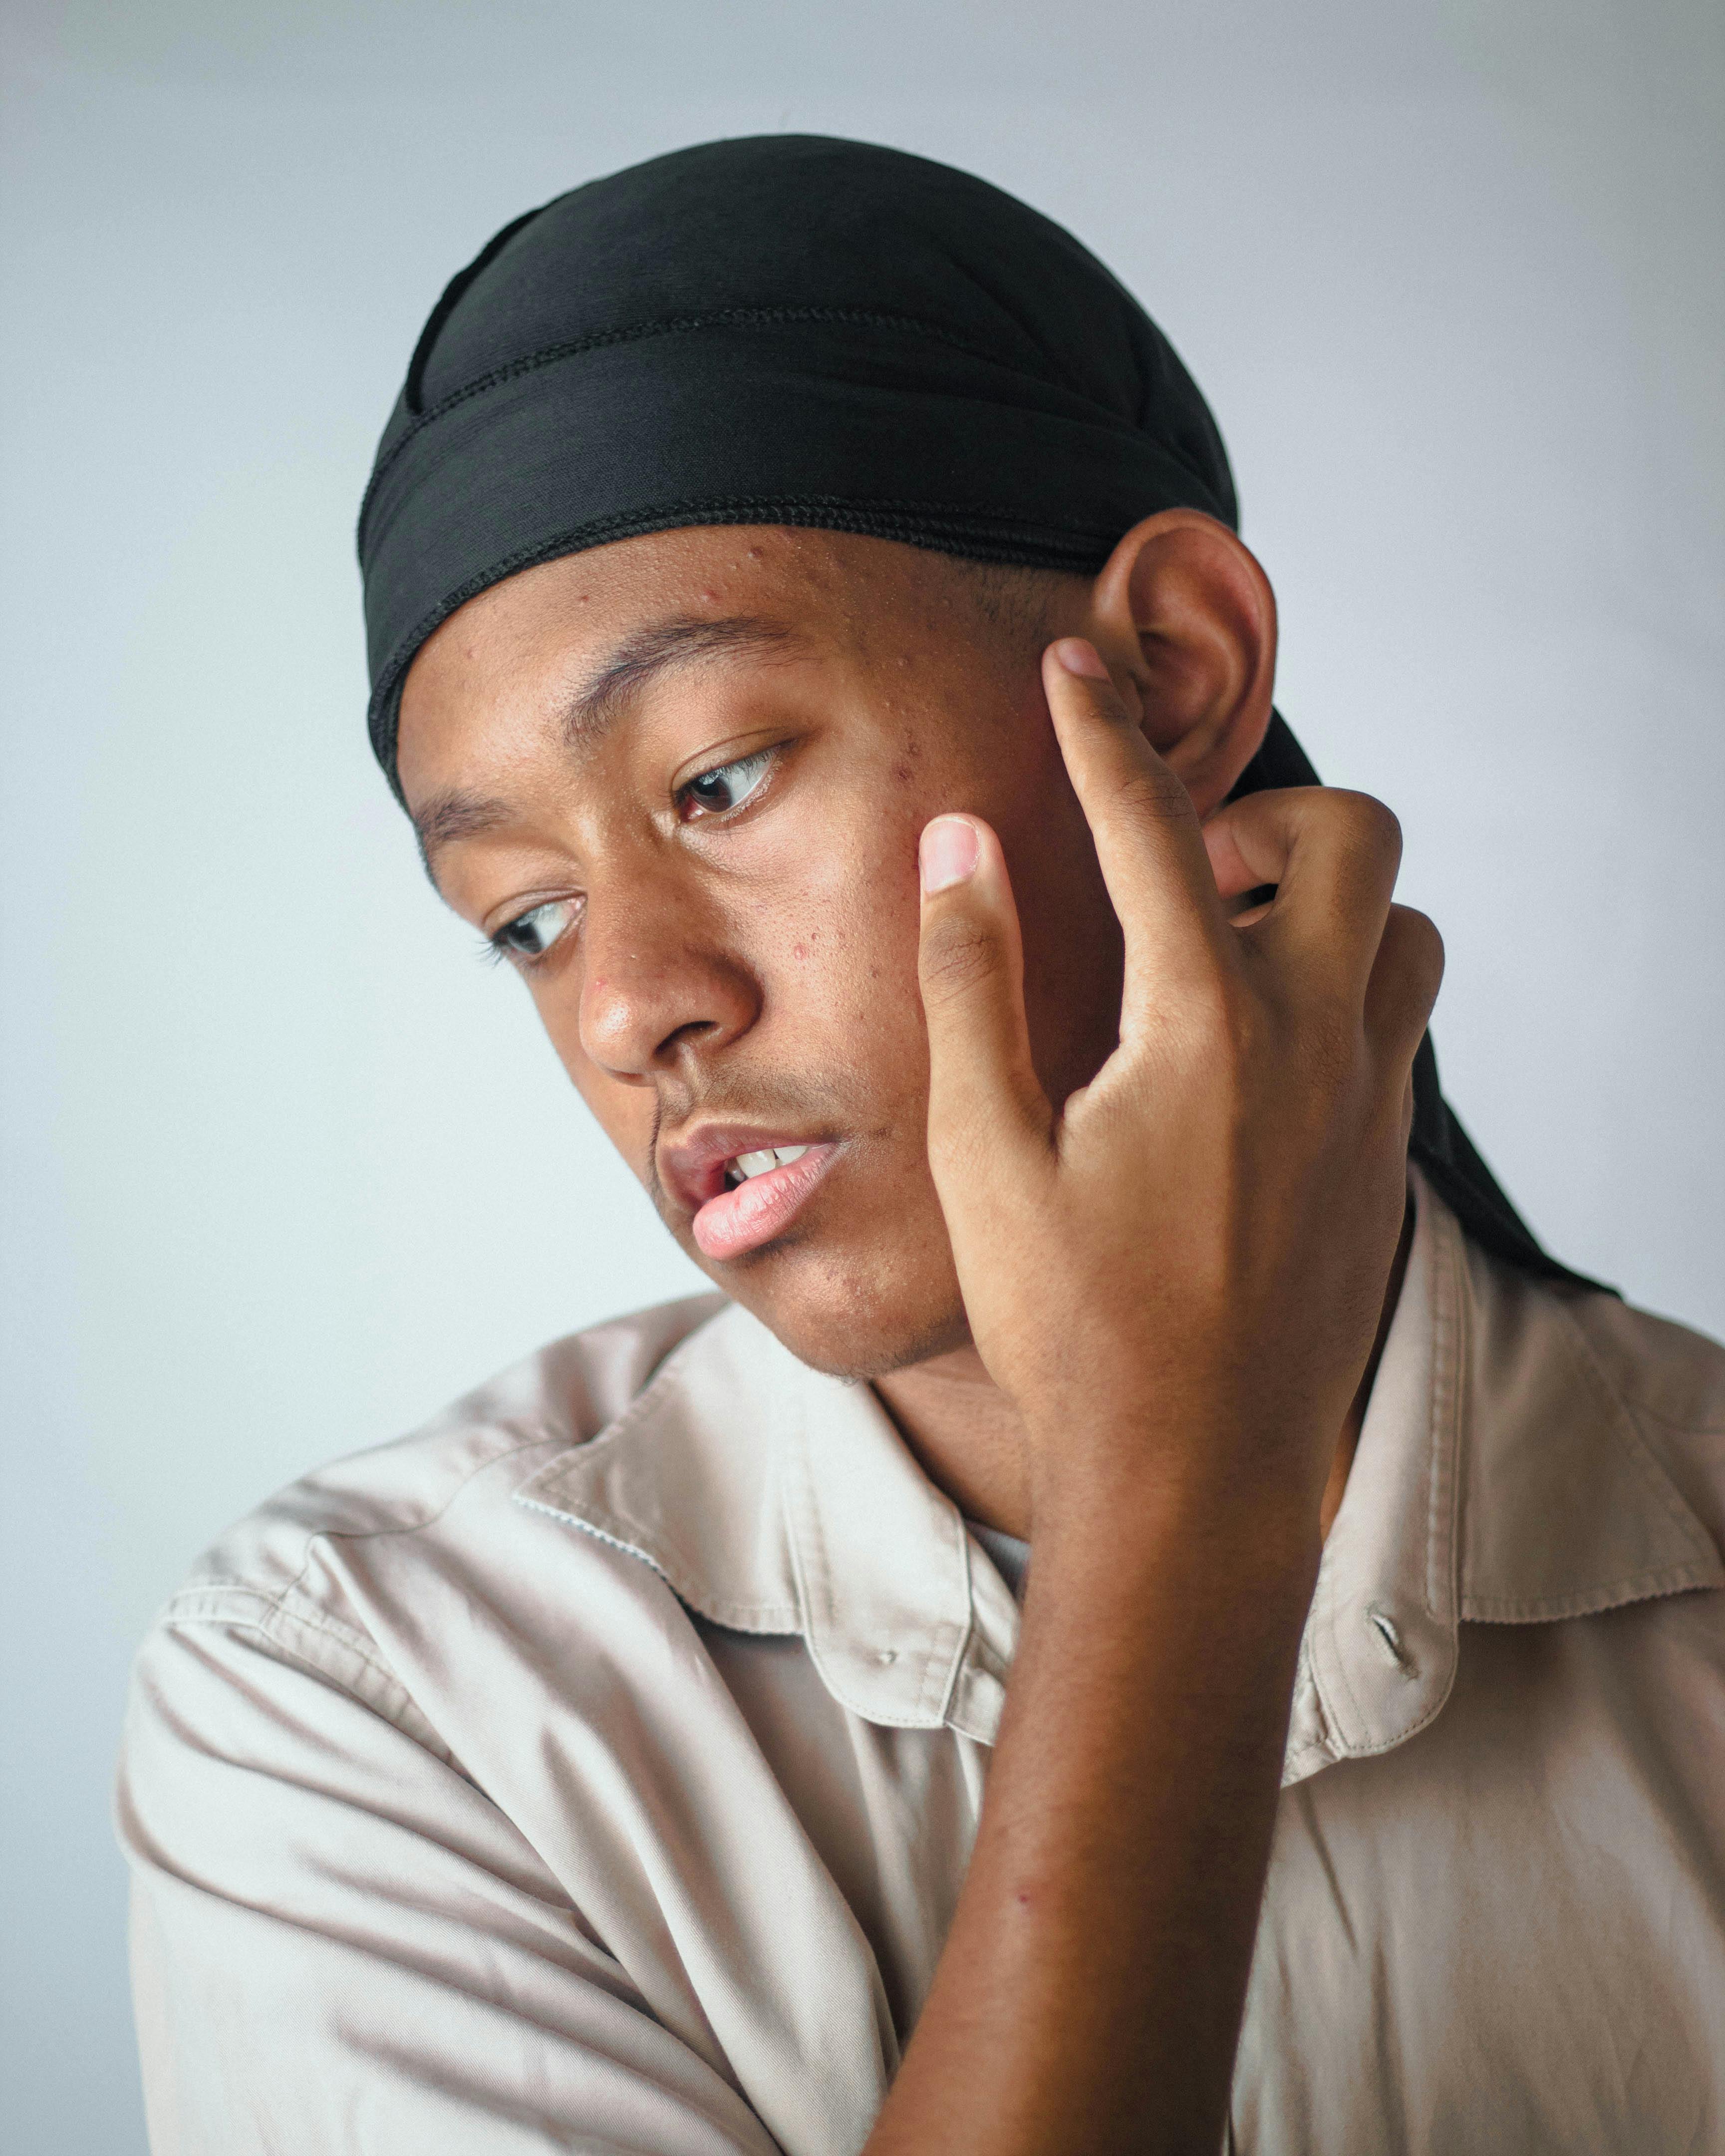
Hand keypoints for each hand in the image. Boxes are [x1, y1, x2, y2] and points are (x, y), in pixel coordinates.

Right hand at [916, 637, 1441, 1533]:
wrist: (1194, 1476)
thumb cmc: (1076, 1326)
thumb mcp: (986, 1151)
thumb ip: (974, 981)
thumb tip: (959, 848)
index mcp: (1204, 1023)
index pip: (1151, 824)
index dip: (1101, 731)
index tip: (1077, 668)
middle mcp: (1315, 1039)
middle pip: (1356, 833)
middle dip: (1265, 814)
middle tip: (1179, 880)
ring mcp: (1370, 1101)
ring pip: (1403, 927)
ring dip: (1323, 904)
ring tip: (1221, 961)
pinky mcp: (1388, 1158)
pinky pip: (1399, 1019)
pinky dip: (1341, 989)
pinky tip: (1252, 1060)